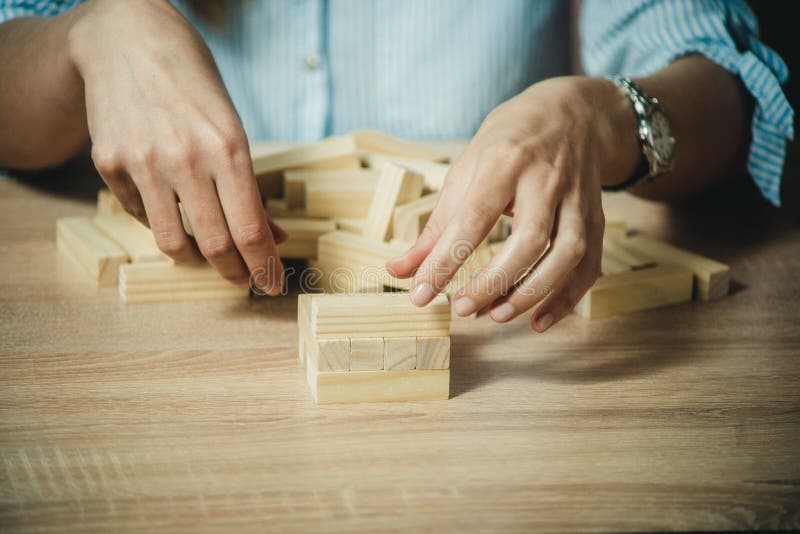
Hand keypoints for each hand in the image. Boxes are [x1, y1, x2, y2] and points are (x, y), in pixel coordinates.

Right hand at [68, 0, 284, 292]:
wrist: (128, 42)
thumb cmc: (194, 88)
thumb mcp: (233, 130)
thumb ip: (250, 189)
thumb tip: (275, 238)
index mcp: (228, 149)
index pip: (251, 229)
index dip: (265, 267)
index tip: (272, 285)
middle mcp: (186, 159)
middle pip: (215, 245)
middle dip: (234, 273)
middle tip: (241, 280)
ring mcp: (143, 162)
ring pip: (172, 242)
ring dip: (194, 259)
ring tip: (204, 254)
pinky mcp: (110, 163)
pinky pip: (139, 213)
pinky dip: (158, 219)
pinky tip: (166, 204)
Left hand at [387, 76, 638, 331]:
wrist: (572, 114)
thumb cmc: (508, 143)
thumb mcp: (466, 170)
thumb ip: (437, 226)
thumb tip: (400, 271)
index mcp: (504, 163)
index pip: (473, 219)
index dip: (445, 260)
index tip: (420, 294)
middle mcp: (545, 180)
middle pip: (528, 239)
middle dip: (493, 280)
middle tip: (461, 309)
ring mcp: (577, 199)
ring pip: (566, 253)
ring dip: (532, 292)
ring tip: (496, 315)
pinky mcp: (597, 217)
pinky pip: (589, 264)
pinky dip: (567, 297)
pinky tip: (538, 321)